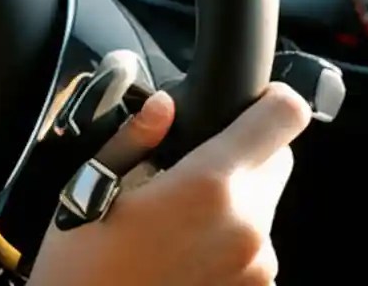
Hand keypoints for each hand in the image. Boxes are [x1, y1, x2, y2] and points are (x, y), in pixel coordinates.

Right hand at [29, 83, 311, 285]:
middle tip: (189, 172)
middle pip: (276, 162)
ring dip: (236, 203)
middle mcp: (247, 226)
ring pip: (264, 206)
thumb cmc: (82, 266)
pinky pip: (256, 250)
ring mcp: (257, 267)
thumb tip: (164, 107)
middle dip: (243, 155)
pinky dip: (230, 243)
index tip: (254, 102)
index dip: (273, 100)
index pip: (285, 116)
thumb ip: (137, 136)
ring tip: (178, 223)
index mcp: (210, 185)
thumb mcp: (91, 187)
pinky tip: (184, 253)